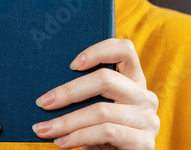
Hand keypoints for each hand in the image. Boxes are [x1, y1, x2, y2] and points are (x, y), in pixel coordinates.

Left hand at [31, 38, 159, 149]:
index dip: (98, 51)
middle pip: (106, 80)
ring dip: (66, 121)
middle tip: (43, 102)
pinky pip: (106, 132)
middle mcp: (145, 96)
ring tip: (44, 129)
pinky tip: (61, 142)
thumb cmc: (102, 137)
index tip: (71, 65)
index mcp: (135, 81)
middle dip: (68, 91)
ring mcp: (148, 120)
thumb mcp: (97, 110)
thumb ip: (87, 94)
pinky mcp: (144, 142)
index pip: (125, 49)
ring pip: (101, 110)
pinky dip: (79, 137)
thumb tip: (50, 89)